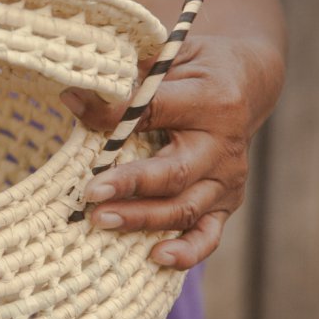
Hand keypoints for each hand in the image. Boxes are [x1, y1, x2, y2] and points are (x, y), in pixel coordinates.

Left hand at [60, 35, 283, 269]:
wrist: (245, 82)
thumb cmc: (192, 69)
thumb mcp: (166, 60)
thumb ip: (128, 78)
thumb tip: (72, 96)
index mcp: (211, 99)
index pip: (155, 109)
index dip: (113, 113)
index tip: (74, 104)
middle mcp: (223, 144)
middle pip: (173, 172)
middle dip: (130, 185)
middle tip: (89, 194)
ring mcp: (227, 179)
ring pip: (184, 208)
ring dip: (141, 219)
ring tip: (100, 221)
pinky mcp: (227, 203)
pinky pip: (208, 235)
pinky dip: (186, 251)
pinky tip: (156, 258)